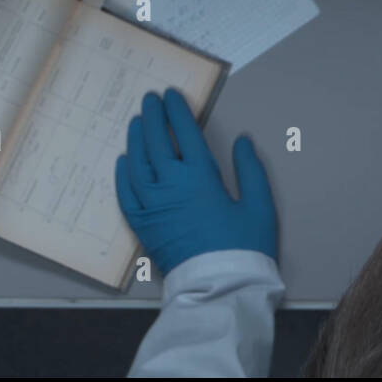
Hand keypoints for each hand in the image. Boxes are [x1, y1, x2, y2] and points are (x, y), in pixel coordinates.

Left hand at [115, 89, 277, 274]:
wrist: (220, 286)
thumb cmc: (244, 246)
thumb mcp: (259, 204)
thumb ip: (251, 169)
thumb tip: (243, 141)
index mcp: (201, 176)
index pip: (185, 133)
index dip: (177, 110)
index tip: (171, 95)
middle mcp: (171, 185)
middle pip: (156, 141)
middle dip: (153, 116)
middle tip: (150, 99)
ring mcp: (152, 205)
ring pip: (136, 163)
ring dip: (136, 139)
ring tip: (137, 121)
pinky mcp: (143, 225)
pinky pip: (126, 193)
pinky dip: (122, 174)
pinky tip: (124, 161)